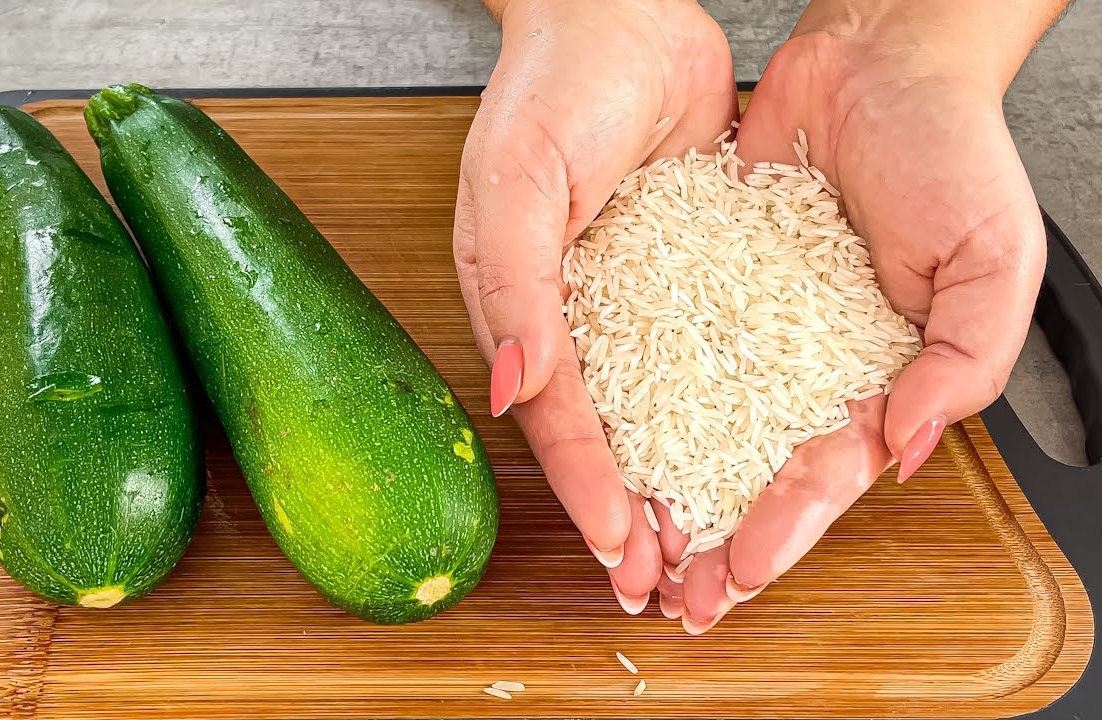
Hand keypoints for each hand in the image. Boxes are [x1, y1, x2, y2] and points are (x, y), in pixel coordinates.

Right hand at [454, 0, 737, 609]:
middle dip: (632, 510)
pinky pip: (707, 351)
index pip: (556, 415)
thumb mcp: (517, 182)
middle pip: (606, 433)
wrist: (623, 15)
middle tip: (665, 581)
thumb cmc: (551, 89)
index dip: (587, 487)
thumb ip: (514, 285)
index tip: (621, 548)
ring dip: (678, 480)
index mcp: (521, 304)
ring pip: (659, 409)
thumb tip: (512, 387)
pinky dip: (724, 409)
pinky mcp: (687, 272)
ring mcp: (634, 299)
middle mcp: (576, 315)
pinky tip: (750, 455)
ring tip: (706, 545)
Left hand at [666, 24, 1046, 632]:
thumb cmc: (953, 154)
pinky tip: (606, 437)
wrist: (881, 62)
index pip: (822, 474)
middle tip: (670, 594)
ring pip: (697, 422)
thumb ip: (959, 365)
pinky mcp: (704, 278)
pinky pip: (664, 342)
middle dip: (713, 536)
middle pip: (751, 468)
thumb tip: (899, 450)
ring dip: (666, 487)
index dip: (780, 529)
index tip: (734, 575)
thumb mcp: (991, 263)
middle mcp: (804, 366)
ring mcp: (750, 327)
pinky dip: (637, 393)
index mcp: (878, 379)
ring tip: (630, 542)